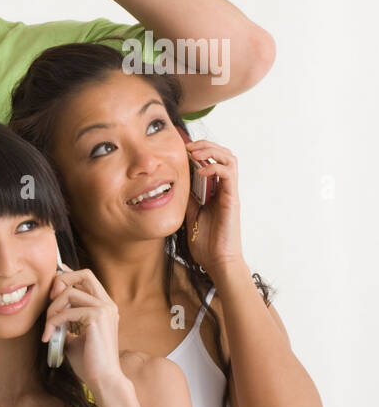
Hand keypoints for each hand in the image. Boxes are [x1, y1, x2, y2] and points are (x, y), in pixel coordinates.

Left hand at [42, 268, 123, 392]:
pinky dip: (53, 322)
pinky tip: (49, 336)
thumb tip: (51, 309)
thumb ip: (66, 320)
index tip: (52, 283)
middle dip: (61, 281)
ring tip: (48, 327)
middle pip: (83, 274)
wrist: (103, 379)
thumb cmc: (89, 361)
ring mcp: (105, 309)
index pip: (87, 277)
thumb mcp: (73, 335)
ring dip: (52, 308)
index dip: (68, 274)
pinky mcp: (98, 317)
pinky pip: (67, 311)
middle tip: (49, 300)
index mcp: (104, 306)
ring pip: (70, 292)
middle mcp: (107, 304)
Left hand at [183, 140, 243, 271]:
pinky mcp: (233, 199)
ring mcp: (230, 193)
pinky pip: (229, 174)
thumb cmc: (204, 242)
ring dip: (212, 151)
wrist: (216, 261)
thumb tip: (173, 183)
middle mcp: (224, 189)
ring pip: (230, 159)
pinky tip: (201, 171)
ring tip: (194, 152)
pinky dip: (215, 167)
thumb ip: (186, 198)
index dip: (198, 151)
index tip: (179, 148)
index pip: (211, 161)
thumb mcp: (188, 214)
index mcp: (214, 191)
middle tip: (187, 145)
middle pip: (223, 154)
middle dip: (205, 145)